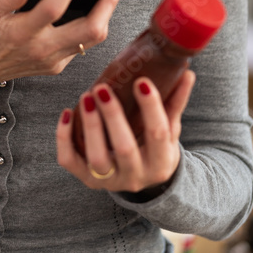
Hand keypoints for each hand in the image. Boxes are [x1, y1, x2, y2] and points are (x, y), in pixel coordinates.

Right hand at [0, 0, 127, 106]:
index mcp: (20, 32)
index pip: (55, 7)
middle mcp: (40, 49)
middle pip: (89, 30)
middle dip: (109, 4)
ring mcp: (51, 60)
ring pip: (91, 39)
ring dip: (106, 14)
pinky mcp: (55, 66)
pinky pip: (82, 46)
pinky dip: (92, 25)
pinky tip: (94, 9)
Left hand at [56, 70, 195, 191]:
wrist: (142, 180)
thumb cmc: (155, 148)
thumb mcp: (170, 129)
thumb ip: (175, 102)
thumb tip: (187, 71)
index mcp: (161, 162)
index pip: (158, 134)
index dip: (151, 107)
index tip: (141, 81)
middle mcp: (136, 176)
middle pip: (124, 148)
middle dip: (112, 116)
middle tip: (102, 88)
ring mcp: (110, 181)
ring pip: (96, 157)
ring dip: (90, 126)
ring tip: (86, 97)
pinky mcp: (87, 179)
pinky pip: (70, 161)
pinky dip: (64, 138)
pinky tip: (66, 112)